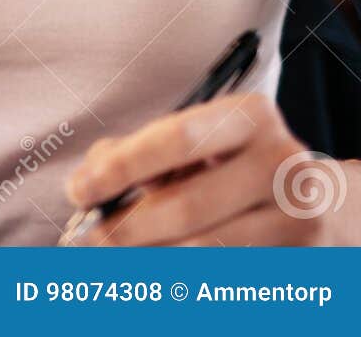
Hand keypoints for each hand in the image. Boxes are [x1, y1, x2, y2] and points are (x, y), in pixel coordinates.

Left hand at [63, 92, 354, 244]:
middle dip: (125, 227)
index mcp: (250, 116)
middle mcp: (281, 161)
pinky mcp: (300, 256)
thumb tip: (86, 184)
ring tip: (106, 260)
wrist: (315, 199)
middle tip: (83, 240)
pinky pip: (224, 272)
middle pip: (187, 205)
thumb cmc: (231, 163)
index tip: (78, 191)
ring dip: (146, 258)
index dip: (122, 167)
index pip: (175, 138)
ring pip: (205, 249)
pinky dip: (178, 276)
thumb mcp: (193, 142)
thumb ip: (135, 152)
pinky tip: (148, 273)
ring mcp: (297, 213)